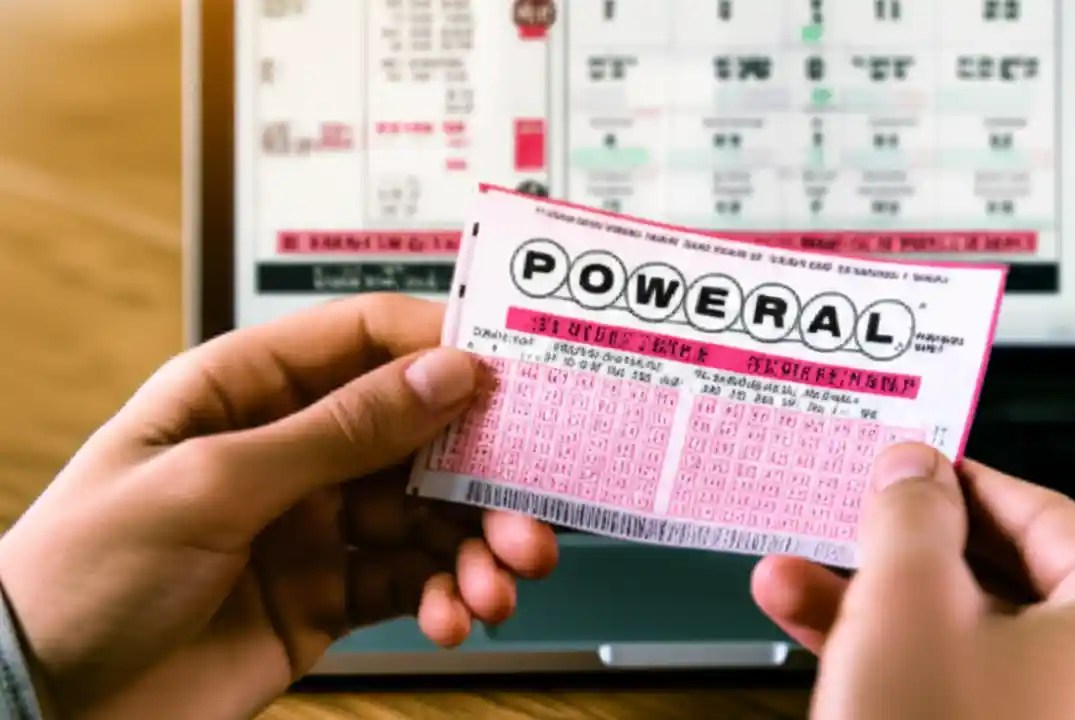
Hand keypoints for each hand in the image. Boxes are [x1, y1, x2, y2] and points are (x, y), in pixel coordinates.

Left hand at [0, 295, 557, 718]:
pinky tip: (454, 614)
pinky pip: (409, 580)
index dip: (442, 352)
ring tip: (497, 584)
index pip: (366, 341)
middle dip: (479, 474)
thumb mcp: (213, 483)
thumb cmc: (84, 571)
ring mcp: (311, 523)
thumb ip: (339, 430)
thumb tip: (441, 374)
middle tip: (525, 514)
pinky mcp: (325, 593)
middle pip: (414, 435)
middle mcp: (289, 447)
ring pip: (424, 515)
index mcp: (247, 389)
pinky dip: (444, 595)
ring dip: (473, 545)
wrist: (45, 705)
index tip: (511, 381)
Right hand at [752, 443, 1074, 719]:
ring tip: (794, 578)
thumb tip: (913, 467)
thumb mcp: (904, 603)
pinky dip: (894, 658)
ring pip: (966, 635)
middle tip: (846, 515)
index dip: (955, 475)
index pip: (1042, 509)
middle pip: (998, 575)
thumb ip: (909, 512)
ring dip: (874, 602)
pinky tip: (817, 632)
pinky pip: (960, 688)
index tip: (904, 458)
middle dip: (896, 548)